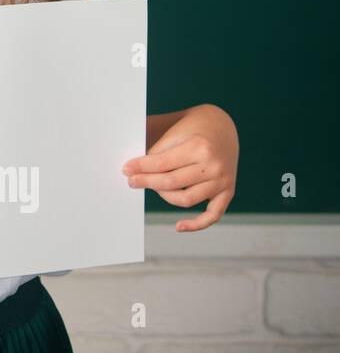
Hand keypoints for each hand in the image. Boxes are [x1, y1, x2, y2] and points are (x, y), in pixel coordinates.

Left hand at [122, 104, 237, 231]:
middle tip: (131, 181)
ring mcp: (222, 181)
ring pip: (186, 200)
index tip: (126, 169)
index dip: (140, 168)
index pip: (162, 163)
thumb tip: (133, 169)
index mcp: (199, 147)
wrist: (220, 126)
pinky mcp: (227, 192)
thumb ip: (156, 149)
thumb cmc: (190, 128)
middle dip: (147, 182)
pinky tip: (179, 226)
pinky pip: (212, 215)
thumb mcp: (173, 131)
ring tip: (152, 187)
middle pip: (171, 183)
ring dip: (163, 196)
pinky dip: (196, 224)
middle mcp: (213, 166)